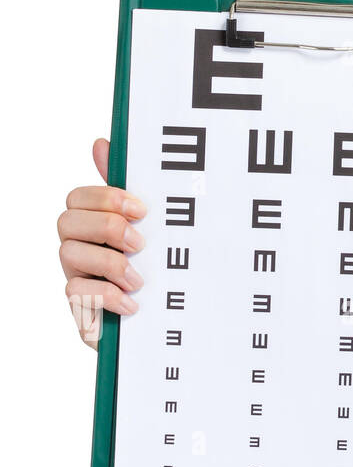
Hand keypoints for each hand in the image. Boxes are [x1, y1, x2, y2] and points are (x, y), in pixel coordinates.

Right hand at [57, 138, 146, 350]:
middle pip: (66, 221)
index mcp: (96, 224)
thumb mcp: (156, 226)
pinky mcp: (81, 308)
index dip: (105, 198)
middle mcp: (80, 247)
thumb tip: (102, 142)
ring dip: (110, 264)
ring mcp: (78, 276)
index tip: (141, 210)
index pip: (78, 197)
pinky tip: (131, 304)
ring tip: (139, 279)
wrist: (173, 323)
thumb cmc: (162, 268)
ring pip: (67, 254)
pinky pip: (74, 292)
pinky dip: (106, 296)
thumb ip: (131, 189)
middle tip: (140, 243)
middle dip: (106, 227)